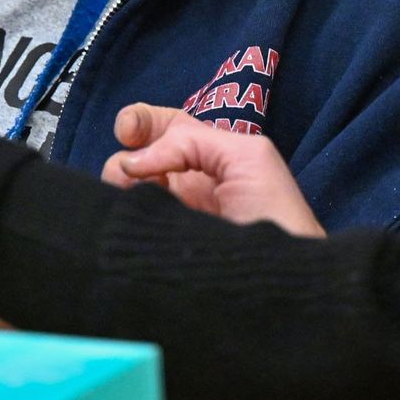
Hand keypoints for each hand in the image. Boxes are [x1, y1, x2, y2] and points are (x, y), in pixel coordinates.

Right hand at [101, 104, 324, 236]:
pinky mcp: (159, 242)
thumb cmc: (274, 213)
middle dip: (122, 159)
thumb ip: (190, 141)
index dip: (137, 122)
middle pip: (132, 158)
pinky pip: (129, 219)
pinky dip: (123, 211)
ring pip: (124, 189)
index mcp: (206, 156)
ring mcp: (169, 214)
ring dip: (120, 186)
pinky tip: (134, 213)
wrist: (279, 277)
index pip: (160, 129)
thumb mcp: (246, 157)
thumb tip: (132, 163)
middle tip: (128, 175)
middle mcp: (183, 182)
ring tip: (135, 198)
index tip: (127, 131)